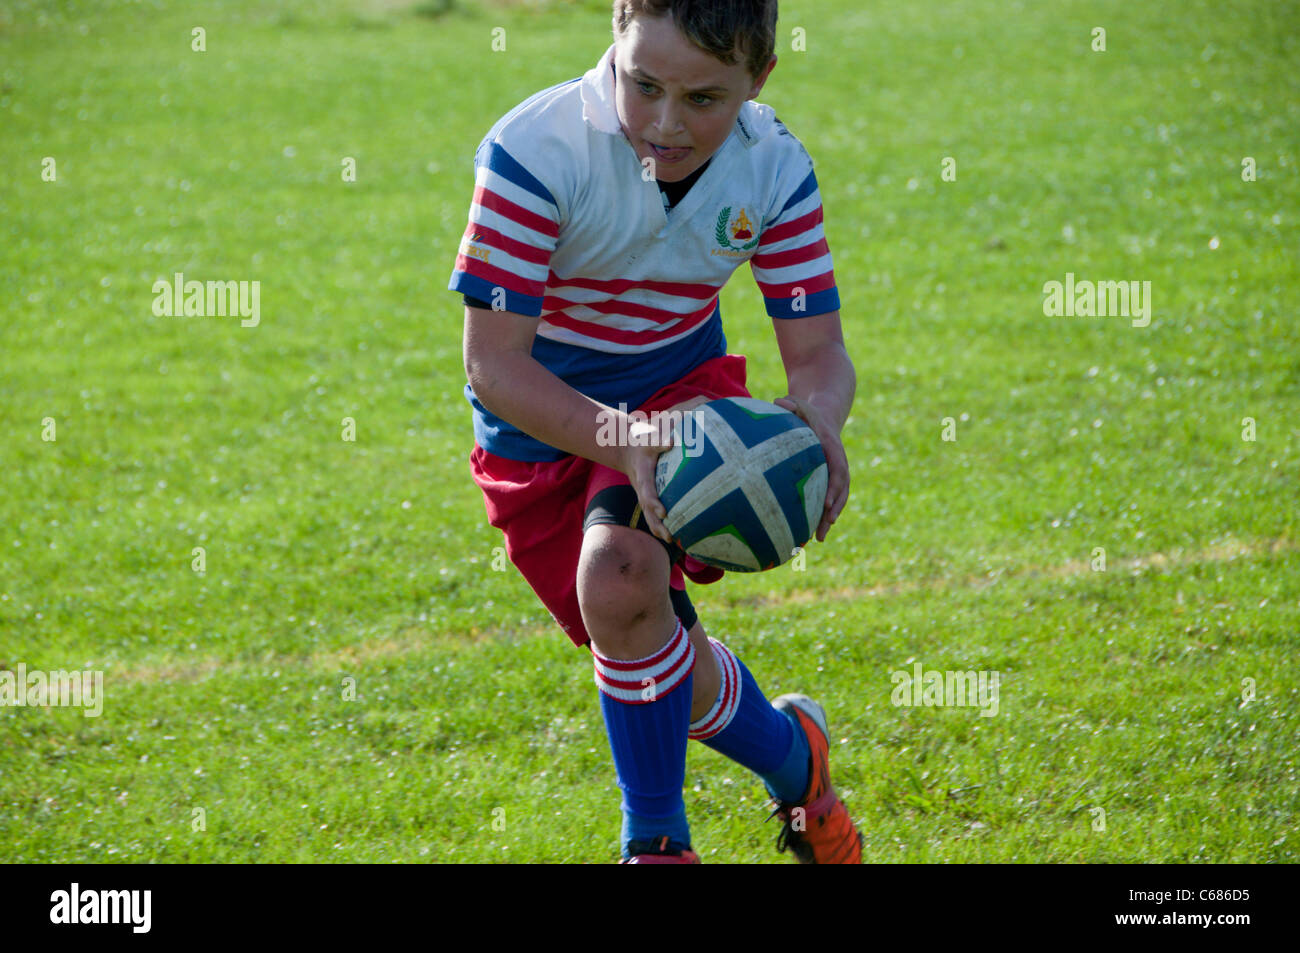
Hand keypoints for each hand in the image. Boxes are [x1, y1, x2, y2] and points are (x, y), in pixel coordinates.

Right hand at [618, 396, 709, 544]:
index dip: (652, 499)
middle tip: (669, 532)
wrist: (627, 445)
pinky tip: (684, 537)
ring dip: (661, 529)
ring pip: (649, 516)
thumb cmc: (648, 433)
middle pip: (647, 507)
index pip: (646, 485)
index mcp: (643, 468)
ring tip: (676, 543)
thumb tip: (693, 420)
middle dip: (656, 521)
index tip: (661, 510)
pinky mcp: (650, 498)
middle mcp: (642, 484)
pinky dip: (666, 527)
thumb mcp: (658, 424)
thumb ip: (676, 420)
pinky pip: (656, 516)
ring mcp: (644, 493)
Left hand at [773, 395, 848, 542]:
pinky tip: (807, 532)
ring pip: (835, 499)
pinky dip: (820, 515)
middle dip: (834, 510)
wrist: (823, 415)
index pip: (838, 470)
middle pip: (840, 491)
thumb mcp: (800, 403)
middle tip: (825, 527)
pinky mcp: (826, 480)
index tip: (827, 503)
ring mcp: (833, 474)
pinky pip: (825, 499)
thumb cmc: (807, 411)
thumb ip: (791, 404)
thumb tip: (778, 402)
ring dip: (829, 519)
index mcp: (832, 449)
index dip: (835, 488)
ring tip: (818, 539)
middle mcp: (837, 464)